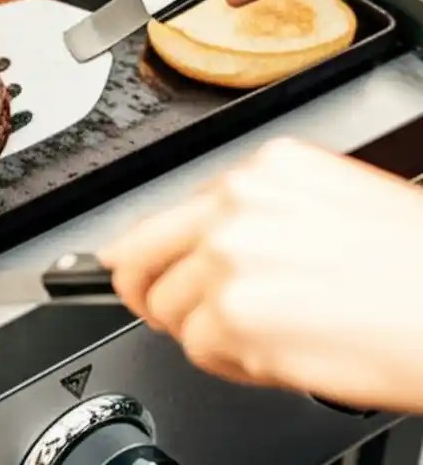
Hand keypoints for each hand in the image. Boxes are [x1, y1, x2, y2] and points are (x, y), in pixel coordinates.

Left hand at [98, 137, 422, 413]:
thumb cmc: (413, 270)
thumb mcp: (332, 205)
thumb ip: (258, 215)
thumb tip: (199, 243)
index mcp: (264, 169)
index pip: (169, 213)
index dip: (161, 255)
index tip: (152, 270)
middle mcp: (238, 204)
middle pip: (139, 256)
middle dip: (150, 291)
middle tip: (171, 314)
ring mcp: (228, 256)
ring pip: (166, 309)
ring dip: (205, 333)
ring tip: (264, 336)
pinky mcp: (231, 313)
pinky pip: (197, 349)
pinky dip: (229, 364)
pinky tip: (275, 355)